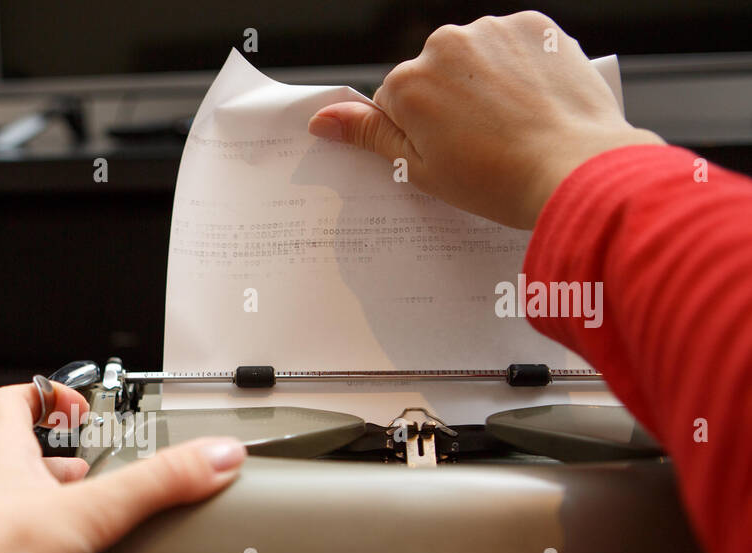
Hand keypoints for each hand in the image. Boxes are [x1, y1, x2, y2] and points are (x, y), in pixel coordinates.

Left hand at [0, 384, 246, 552]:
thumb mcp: (89, 510)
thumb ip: (157, 485)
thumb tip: (215, 455)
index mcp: (3, 453)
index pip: (16, 401)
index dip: (47, 396)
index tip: (79, 406)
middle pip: (17, 456)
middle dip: (59, 460)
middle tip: (93, 470)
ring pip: (12, 508)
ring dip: (48, 511)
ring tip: (84, 524)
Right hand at [307, 11, 663, 228]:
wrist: (574, 168)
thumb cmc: (497, 180)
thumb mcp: (419, 169)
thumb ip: (369, 135)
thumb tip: (323, 118)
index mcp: (409, 83)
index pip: (396, 101)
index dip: (419, 132)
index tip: (445, 153)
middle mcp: (445, 44)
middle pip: (434, 73)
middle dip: (450, 101)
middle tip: (481, 144)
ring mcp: (492, 31)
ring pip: (474, 57)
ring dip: (485, 82)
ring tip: (512, 125)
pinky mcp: (534, 26)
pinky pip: (514, 44)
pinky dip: (521, 67)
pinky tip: (533, 102)